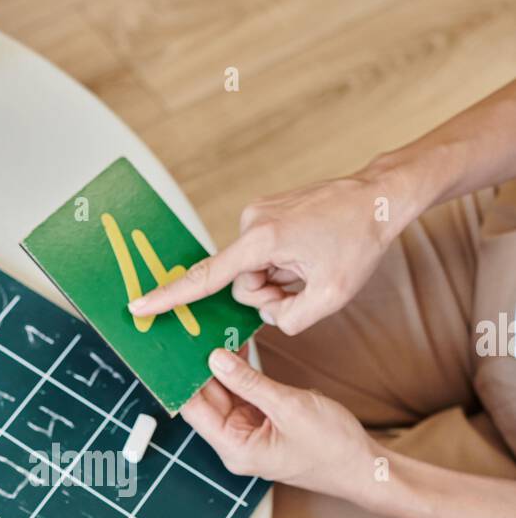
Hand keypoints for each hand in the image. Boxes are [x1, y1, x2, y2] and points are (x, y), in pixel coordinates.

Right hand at [129, 169, 397, 335]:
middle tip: (308, 282)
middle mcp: (251, 222)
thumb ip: (289, 320)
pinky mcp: (265, 214)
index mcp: (261, 240)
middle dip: (272, 293)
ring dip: (281, 280)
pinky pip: (264, 256)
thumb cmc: (359, 240)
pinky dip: (285, 265)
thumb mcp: (331, 297)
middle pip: (243, 284)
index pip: (206, 278)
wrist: (377, 197)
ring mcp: (257, 215)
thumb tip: (268, 316)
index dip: (171, 296)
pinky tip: (309, 254)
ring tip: (312, 264)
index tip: (140, 304)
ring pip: (254, 272)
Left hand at [183, 349, 374, 498]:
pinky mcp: (264, 424)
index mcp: (236, 449)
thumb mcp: (289, 407)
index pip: (195, 411)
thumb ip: (250, 382)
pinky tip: (238, 347)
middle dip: (202, 367)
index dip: (182, 380)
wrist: (363, 466)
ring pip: (226, 395)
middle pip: (207, 401)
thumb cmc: (332, 448)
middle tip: (196, 331)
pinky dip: (242, 374)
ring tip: (215, 332)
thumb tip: (216, 359)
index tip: (174, 350)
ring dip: (223, 366)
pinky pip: (245, 395)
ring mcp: (250, 434)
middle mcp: (237, 444)